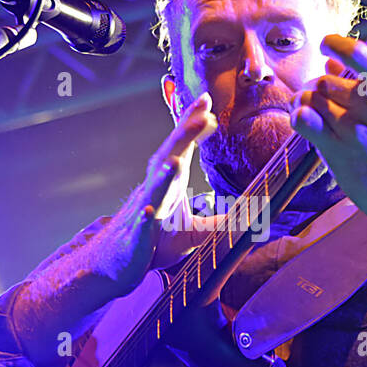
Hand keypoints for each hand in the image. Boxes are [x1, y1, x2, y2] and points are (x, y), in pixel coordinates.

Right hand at [101, 92, 223, 291]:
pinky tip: (148, 210)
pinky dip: (145, 215)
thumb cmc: (152, 243)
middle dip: (183, 134)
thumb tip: (253, 217)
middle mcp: (154, 190)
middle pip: (169, 155)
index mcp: (168, 184)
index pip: (181, 148)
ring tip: (177, 160)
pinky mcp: (136, 236)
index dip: (192, 124)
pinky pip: (140, 224)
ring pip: (154, 186)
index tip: (207, 100)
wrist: (113, 265)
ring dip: (165, 171)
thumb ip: (220, 221)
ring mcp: (143, 211)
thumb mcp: (194, 232)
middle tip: (202, 112)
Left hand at [289, 34, 366, 275]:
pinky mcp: (338, 151)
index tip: (325, 44)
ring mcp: (355, 129)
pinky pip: (304, 119)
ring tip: (310, 112)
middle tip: (318, 96)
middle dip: (315, 85)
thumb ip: (363, 84)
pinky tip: (304, 121)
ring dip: (303, 101)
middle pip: (324, 79)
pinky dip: (298, 115)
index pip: (358, 52)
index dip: (334, 43)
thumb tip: (332, 61)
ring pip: (311, 97)